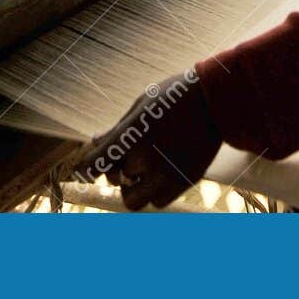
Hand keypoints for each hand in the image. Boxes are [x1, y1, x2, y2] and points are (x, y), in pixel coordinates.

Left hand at [69, 71, 222, 209]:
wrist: (216, 99)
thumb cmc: (175, 96)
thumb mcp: (141, 105)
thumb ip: (117, 129)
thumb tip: (96, 142)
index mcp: (132, 135)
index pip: (94, 165)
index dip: (84, 170)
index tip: (82, 171)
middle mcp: (146, 158)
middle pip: (114, 178)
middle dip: (116, 169)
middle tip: (126, 158)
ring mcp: (166, 173)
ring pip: (133, 199)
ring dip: (133, 187)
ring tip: (143, 170)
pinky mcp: (183, 182)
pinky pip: (157, 202)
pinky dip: (153, 192)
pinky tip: (160, 173)